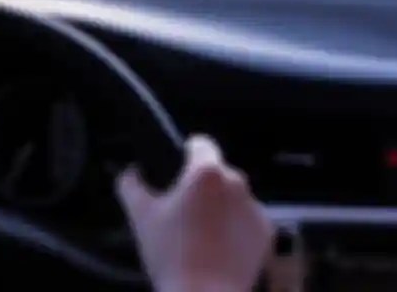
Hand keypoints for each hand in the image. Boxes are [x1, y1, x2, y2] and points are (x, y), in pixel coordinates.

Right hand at [117, 135, 272, 291]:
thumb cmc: (171, 254)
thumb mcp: (140, 217)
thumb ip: (130, 184)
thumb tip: (130, 171)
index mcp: (206, 172)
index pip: (201, 143)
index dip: (186, 151)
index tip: (176, 167)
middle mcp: (236, 182)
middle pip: (216, 172)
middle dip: (201, 185)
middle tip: (181, 211)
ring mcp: (255, 208)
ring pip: (233, 196)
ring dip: (219, 206)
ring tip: (200, 234)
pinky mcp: (266, 232)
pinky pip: (247, 220)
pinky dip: (235, 227)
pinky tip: (218, 247)